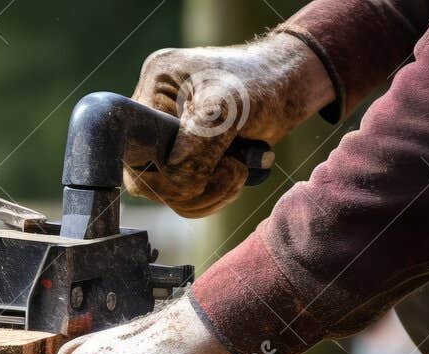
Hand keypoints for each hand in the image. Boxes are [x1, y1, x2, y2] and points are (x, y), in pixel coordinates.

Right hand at [125, 32, 333, 216]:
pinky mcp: (184, 157)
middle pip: (148, 180)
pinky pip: (185, 195)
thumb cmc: (265, 84)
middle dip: (194, 186)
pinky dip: (213, 195)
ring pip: (168, 194)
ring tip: (241, 169)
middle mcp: (151, 115)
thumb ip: (197, 147)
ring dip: (209, 194)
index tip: (211, 166)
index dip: (167, 174)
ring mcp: (167, 138)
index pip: (136, 153)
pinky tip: (236, 173)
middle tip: (234, 171)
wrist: (292, 85)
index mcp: (153, 88)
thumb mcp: (229, 108)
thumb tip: (176, 184)